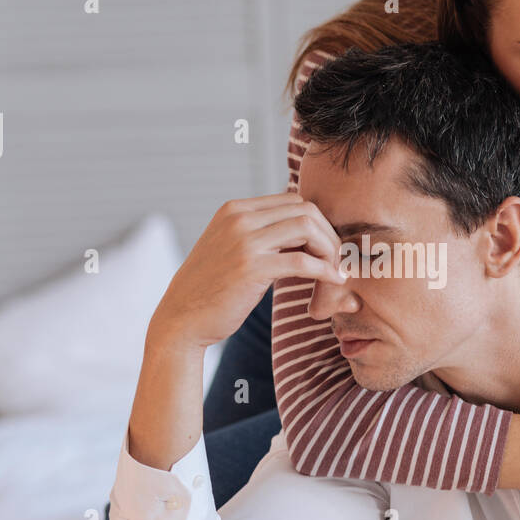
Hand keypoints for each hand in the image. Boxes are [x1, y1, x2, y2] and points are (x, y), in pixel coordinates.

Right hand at [147, 192, 344, 350]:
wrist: (180, 319)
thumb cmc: (210, 290)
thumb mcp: (230, 249)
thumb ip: (258, 235)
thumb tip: (299, 231)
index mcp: (235, 209)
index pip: (293, 200)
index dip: (318, 223)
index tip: (327, 247)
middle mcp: (239, 218)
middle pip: (305, 210)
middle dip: (329, 234)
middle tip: (339, 260)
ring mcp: (244, 240)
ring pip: (308, 228)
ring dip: (330, 250)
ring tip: (336, 272)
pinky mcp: (252, 268)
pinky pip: (303, 262)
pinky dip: (326, 271)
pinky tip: (334, 282)